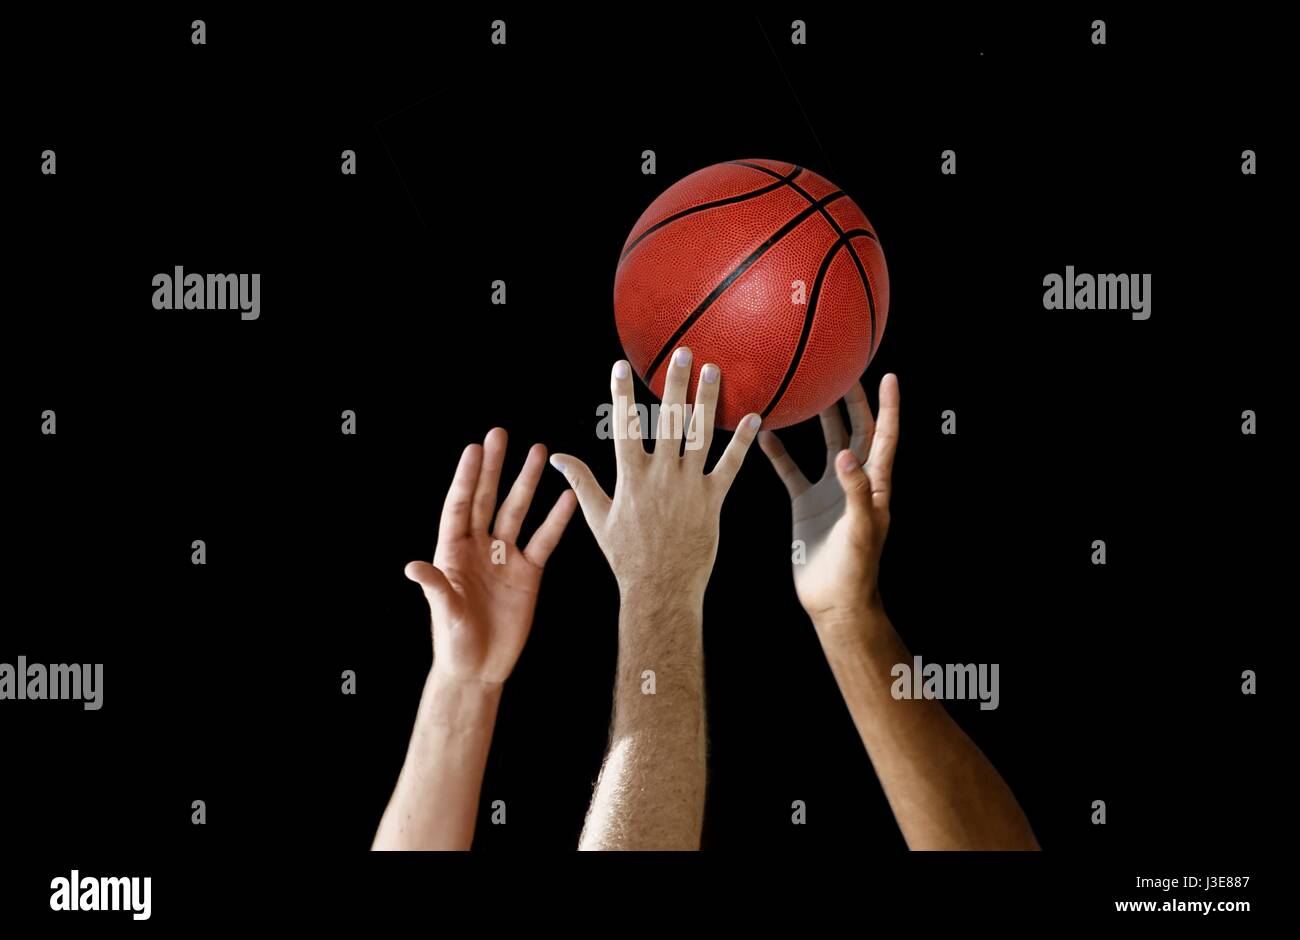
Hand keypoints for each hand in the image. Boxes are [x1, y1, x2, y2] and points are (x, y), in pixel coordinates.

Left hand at [405, 428, 576, 684]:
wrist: (479, 668)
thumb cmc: (454, 642)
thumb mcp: (445, 613)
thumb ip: (436, 587)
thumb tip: (413, 567)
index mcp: (452, 551)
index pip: (460, 507)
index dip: (466, 478)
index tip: (474, 449)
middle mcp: (478, 547)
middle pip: (487, 498)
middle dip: (494, 467)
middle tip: (500, 433)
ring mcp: (504, 557)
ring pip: (516, 512)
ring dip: (526, 483)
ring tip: (539, 451)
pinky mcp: (528, 572)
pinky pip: (544, 541)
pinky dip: (556, 520)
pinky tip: (568, 498)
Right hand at [550, 348, 760, 600]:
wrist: (660, 589)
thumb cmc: (626, 556)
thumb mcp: (598, 518)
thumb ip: (580, 482)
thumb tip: (555, 457)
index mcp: (630, 476)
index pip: (623, 426)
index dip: (621, 395)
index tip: (620, 366)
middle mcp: (660, 475)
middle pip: (667, 420)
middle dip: (675, 383)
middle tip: (684, 353)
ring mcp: (688, 486)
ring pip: (699, 435)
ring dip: (707, 401)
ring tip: (715, 371)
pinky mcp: (712, 501)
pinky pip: (730, 465)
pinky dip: (742, 442)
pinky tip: (754, 418)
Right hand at [758, 374, 899, 628]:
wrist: (834, 602)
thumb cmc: (855, 570)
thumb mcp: (859, 529)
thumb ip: (855, 491)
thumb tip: (844, 454)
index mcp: (875, 485)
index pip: (884, 437)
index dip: (889, 407)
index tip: (888, 377)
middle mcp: (854, 481)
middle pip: (857, 432)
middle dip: (852, 402)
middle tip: (843, 371)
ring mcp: (829, 491)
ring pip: (826, 445)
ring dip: (820, 419)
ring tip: (809, 391)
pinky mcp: (806, 504)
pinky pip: (791, 471)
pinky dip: (779, 453)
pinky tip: (764, 435)